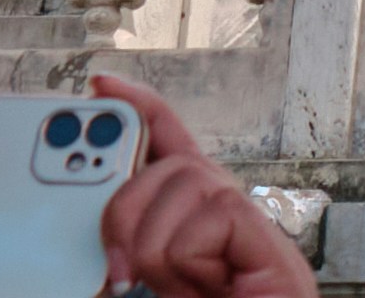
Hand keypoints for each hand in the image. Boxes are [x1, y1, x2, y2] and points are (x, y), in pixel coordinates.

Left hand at [91, 74, 311, 297]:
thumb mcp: (144, 293)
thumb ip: (121, 269)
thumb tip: (95, 254)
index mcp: (186, 232)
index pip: (169, 151)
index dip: (140, 109)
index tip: (101, 87)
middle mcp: (220, 220)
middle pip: (168, 160)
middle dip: (124, 202)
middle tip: (116, 269)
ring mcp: (247, 230)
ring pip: (184, 181)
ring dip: (156, 247)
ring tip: (172, 291)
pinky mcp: (269, 243)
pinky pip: (213, 209)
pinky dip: (190, 256)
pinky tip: (207, 284)